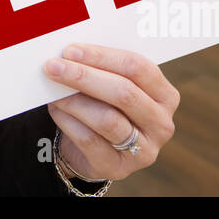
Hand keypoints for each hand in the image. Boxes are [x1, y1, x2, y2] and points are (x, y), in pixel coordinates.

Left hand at [44, 43, 179, 182]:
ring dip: (73, 101)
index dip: (102, 57)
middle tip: (54, 67)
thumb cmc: (104, 105)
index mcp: (165, 95)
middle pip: (124, 93)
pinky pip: (89, 140)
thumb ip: (101, 69)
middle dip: (84, 76)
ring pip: (107, 119)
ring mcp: (144, 150)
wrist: (94, 150)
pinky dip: (68, 121)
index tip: (71, 50)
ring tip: (52, 90)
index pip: (138, 68)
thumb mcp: (111, 84)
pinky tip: (56, 109)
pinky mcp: (119, 168)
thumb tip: (70, 54)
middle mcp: (161, 124)